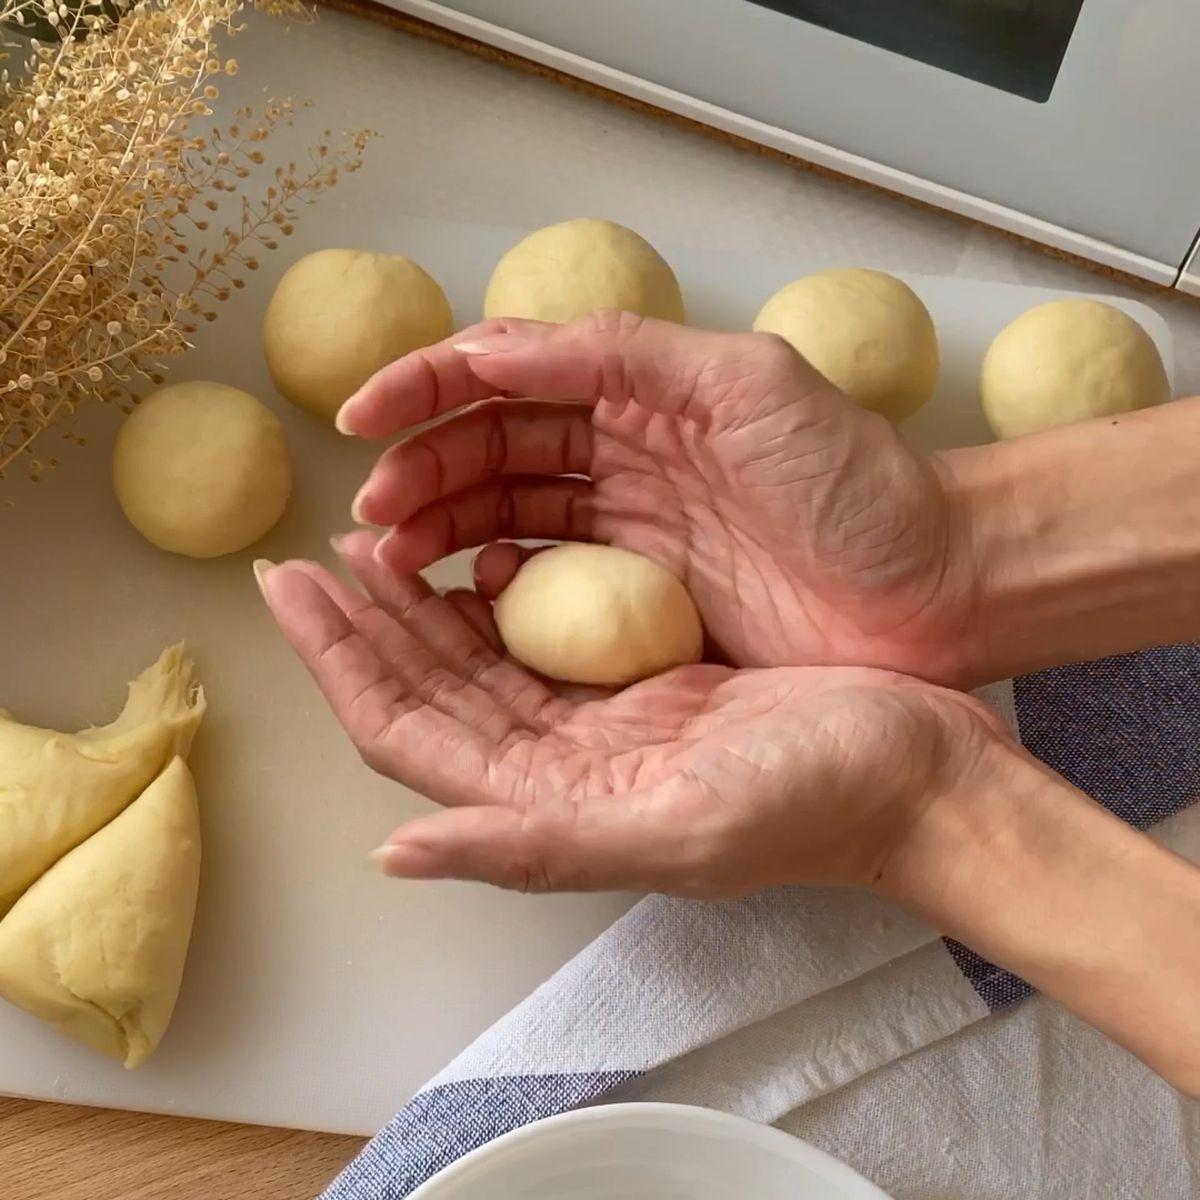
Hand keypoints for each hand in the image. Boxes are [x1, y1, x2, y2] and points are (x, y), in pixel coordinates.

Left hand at [256, 532, 1007, 895]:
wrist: (921, 771)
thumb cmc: (819, 801)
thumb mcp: (679, 829)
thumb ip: (535, 846)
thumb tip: (395, 853)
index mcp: (554, 802)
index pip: (409, 731)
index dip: (341, 663)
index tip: (288, 585)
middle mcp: (563, 765)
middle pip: (429, 690)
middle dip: (359, 624)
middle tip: (307, 553)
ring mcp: (604, 721)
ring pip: (478, 658)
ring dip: (419, 603)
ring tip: (375, 537)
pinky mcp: (647, 684)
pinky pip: (546, 634)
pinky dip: (502, 591)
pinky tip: (485, 548)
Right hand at [338, 312, 982, 684]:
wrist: (938, 592)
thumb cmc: (861, 485)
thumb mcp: (751, 385)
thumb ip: (629, 353)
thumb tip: (499, 341)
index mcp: (644, 391)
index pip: (511, 375)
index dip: (428, 389)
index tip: (359, 418)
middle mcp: (626, 455)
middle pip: (493, 450)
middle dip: (422, 471)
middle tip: (372, 515)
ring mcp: (630, 534)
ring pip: (506, 517)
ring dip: (442, 529)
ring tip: (394, 559)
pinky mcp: (642, 604)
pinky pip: (546, 587)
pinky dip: (496, 585)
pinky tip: (472, 594)